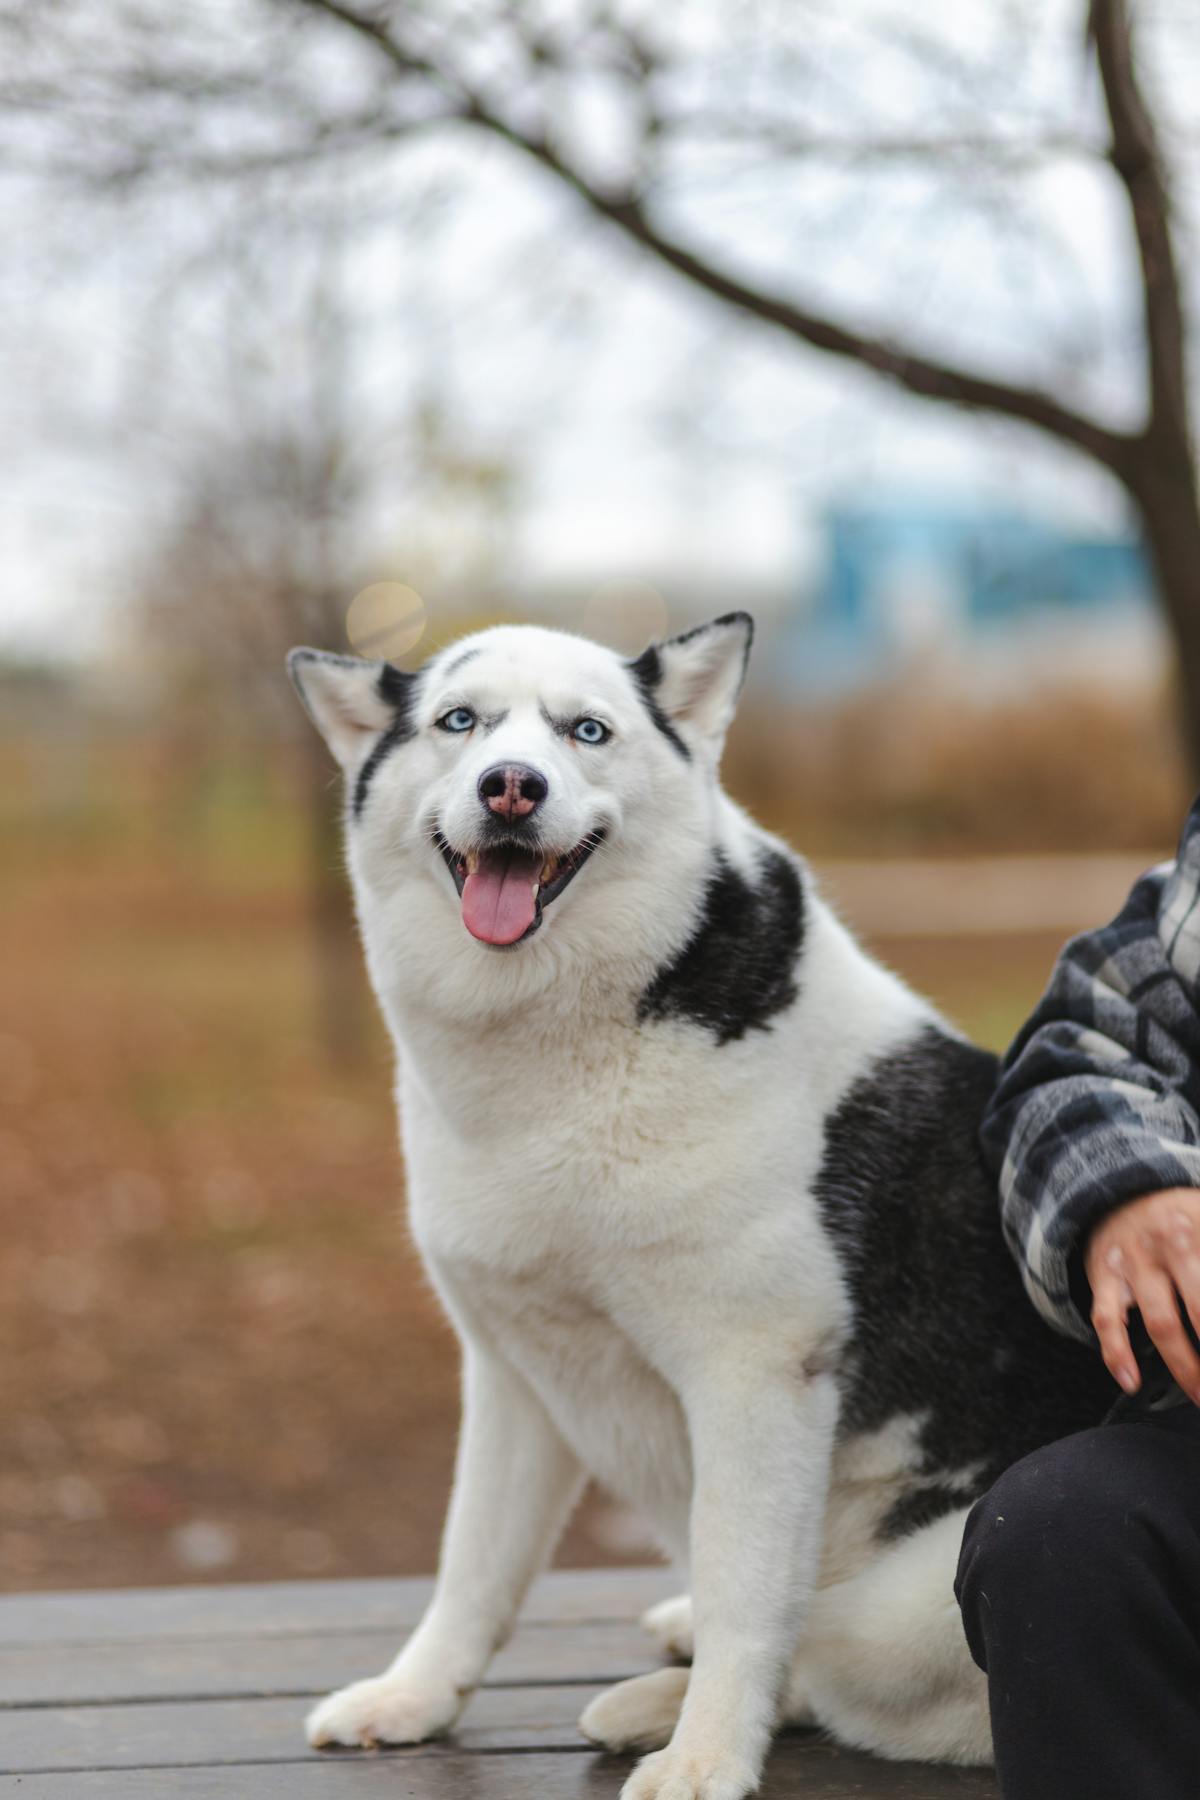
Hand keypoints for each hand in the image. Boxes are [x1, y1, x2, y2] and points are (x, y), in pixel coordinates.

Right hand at [1085, 1188, 1199, 1403]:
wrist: (1115, 1197)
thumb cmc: (1179, 1218)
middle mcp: (1169, 1244)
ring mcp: (1135, 1263)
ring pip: (1161, 1322)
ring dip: (1185, 1366)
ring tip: (1199, 1393)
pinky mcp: (1106, 1280)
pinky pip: (1107, 1320)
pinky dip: (1116, 1353)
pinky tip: (1132, 1380)